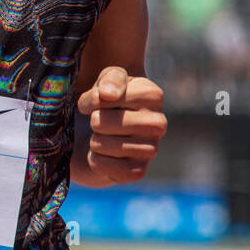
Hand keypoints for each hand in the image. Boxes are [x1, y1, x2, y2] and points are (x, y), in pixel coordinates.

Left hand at [76, 66, 166, 182]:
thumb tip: (107, 93)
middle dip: (93, 120)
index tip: (97, 100)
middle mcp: (158, 123)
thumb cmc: (108, 98)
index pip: (104, 97)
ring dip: (93, 140)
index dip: (91, 99)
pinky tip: (104, 153)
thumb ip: (109, 79)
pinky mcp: (138, 171)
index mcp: (152, 95)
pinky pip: (102, 165)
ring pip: (99, 144)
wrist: (109, 131)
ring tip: (104, 135)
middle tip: (100, 121)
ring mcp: (151, 149)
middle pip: (100, 122)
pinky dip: (94, 159)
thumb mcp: (107, 79)